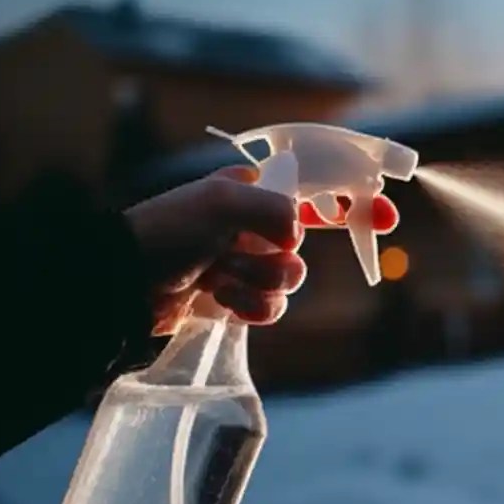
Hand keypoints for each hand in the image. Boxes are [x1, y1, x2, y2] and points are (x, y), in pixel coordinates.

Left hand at [125, 165, 398, 335]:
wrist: (121, 285)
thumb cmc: (164, 233)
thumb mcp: (217, 204)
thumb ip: (270, 209)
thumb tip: (300, 231)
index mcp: (252, 193)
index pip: (314, 194)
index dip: (350, 204)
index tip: (383, 216)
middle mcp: (253, 227)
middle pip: (304, 248)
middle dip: (278, 258)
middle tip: (253, 256)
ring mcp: (245, 265)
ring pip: (290, 282)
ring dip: (255, 284)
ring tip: (218, 277)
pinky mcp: (236, 300)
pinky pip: (272, 310)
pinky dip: (247, 308)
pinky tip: (218, 300)